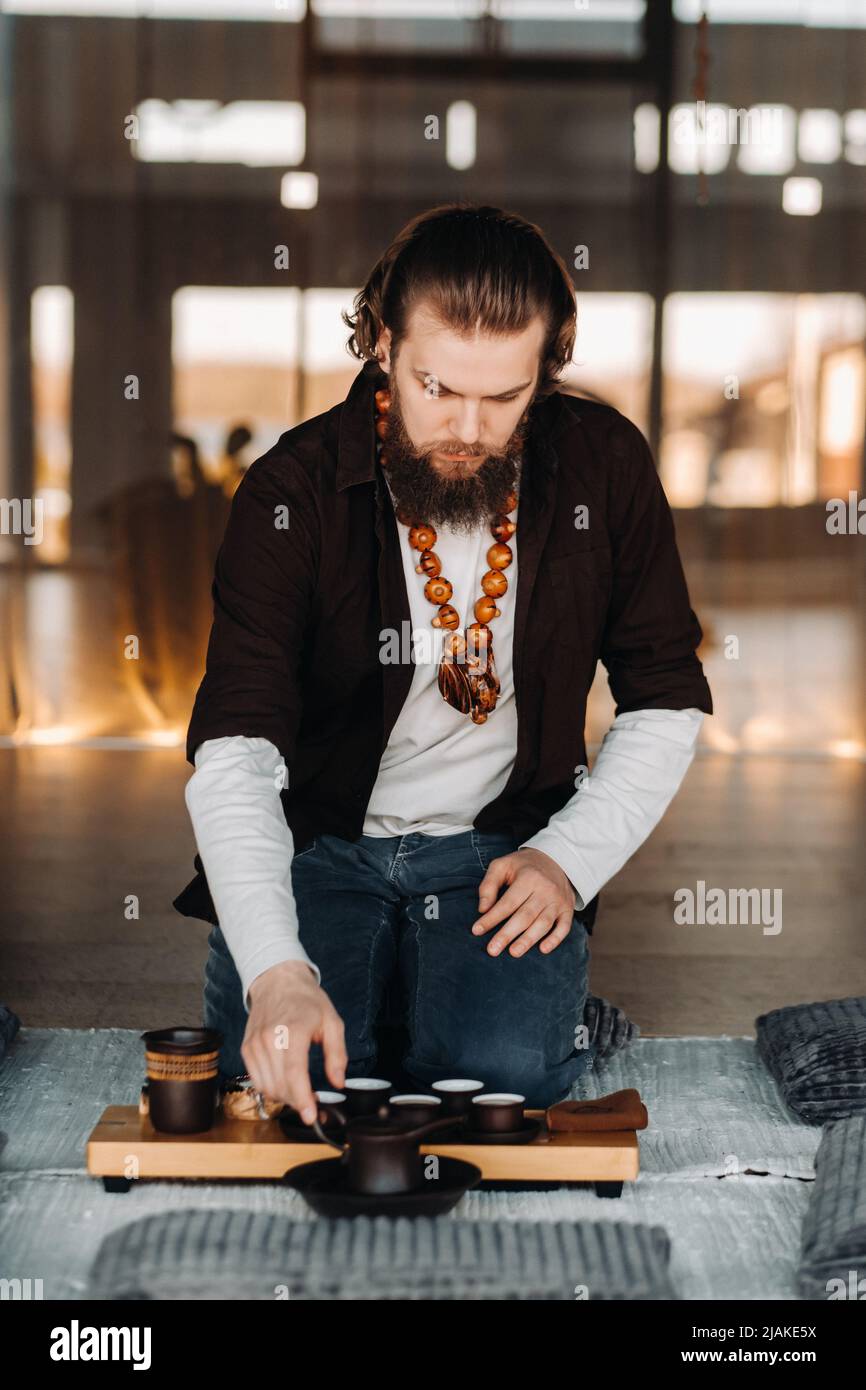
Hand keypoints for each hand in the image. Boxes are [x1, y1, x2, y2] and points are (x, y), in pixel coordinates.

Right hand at [243, 960, 346, 1123]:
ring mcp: (254, 1044)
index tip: (311, 1116)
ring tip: (301, 1092)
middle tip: (313, 1101)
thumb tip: (338, 1082)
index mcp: (292, 1031)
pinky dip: (271, 1088)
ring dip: (284, 1097)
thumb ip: (337, 1054)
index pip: (294, 1074)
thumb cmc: (306, 1000)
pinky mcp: (246, 1048)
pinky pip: (256, 1080)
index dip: (302, 1099)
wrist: (277, 981)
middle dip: (298, 1101)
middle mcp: (269, 1039)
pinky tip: (285, 1083)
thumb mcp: (332, 1022)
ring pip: (267, 1087)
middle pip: (280, 1085)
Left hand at [471, 847, 576, 959]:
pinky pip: (564, 927)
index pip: (508, 902)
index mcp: (528, 878)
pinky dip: (555, 940)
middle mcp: (545, 890)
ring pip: (543, 923)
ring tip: (513, 953)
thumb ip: (489, 885)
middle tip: (492, 950)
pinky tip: (543, 949)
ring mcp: (558, 901)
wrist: (556, 859)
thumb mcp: (502, 865)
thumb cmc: (523, 866)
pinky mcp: (567, 909)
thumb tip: (483, 910)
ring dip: (528, 940)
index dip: (492, 918)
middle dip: (507, 934)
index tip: (476, 930)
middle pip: (525, 916)